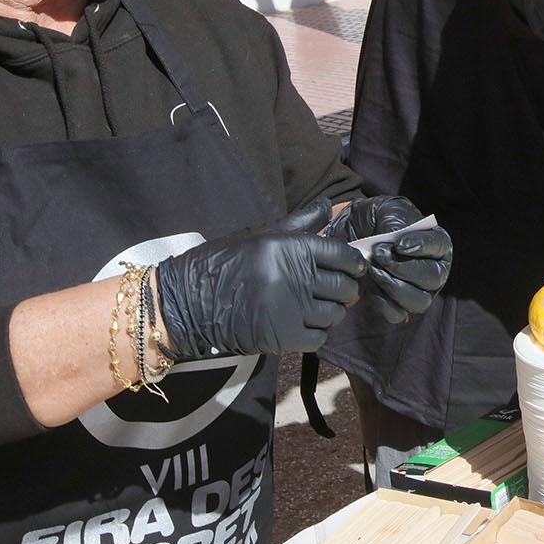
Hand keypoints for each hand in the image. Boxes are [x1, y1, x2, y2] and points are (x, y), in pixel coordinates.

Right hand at [156, 200, 373, 359]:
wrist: (189, 302)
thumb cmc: (226, 263)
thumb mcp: (261, 235)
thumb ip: (301, 223)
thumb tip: (330, 206)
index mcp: (290, 247)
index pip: (343, 255)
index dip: (354, 262)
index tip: (353, 267)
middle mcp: (295, 276)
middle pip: (344, 287)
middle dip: (345, 289)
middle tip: (334, 290)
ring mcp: (292, 308)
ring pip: (335, 314)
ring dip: (332, 312)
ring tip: (317, 308)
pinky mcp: (284, 336)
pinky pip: (320, 338)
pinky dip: (318, 334)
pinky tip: (305, 325)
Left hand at [327, 195, 453, 306]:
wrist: (350, 236)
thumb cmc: (375, 220)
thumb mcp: (385, 209)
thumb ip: (395, 222)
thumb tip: (397, 242)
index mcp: (437, 244)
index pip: (439, 246)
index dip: (422, 247)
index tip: (399, 245)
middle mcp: (434, 270)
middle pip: (433, 278)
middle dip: (403, 268)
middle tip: (378, 254)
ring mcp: (419, 292)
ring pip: (419, 301)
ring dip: (393, 286)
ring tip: (373, 269)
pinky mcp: (399, 307)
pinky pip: (397, 314)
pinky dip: (382, 302)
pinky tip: (369, 285)